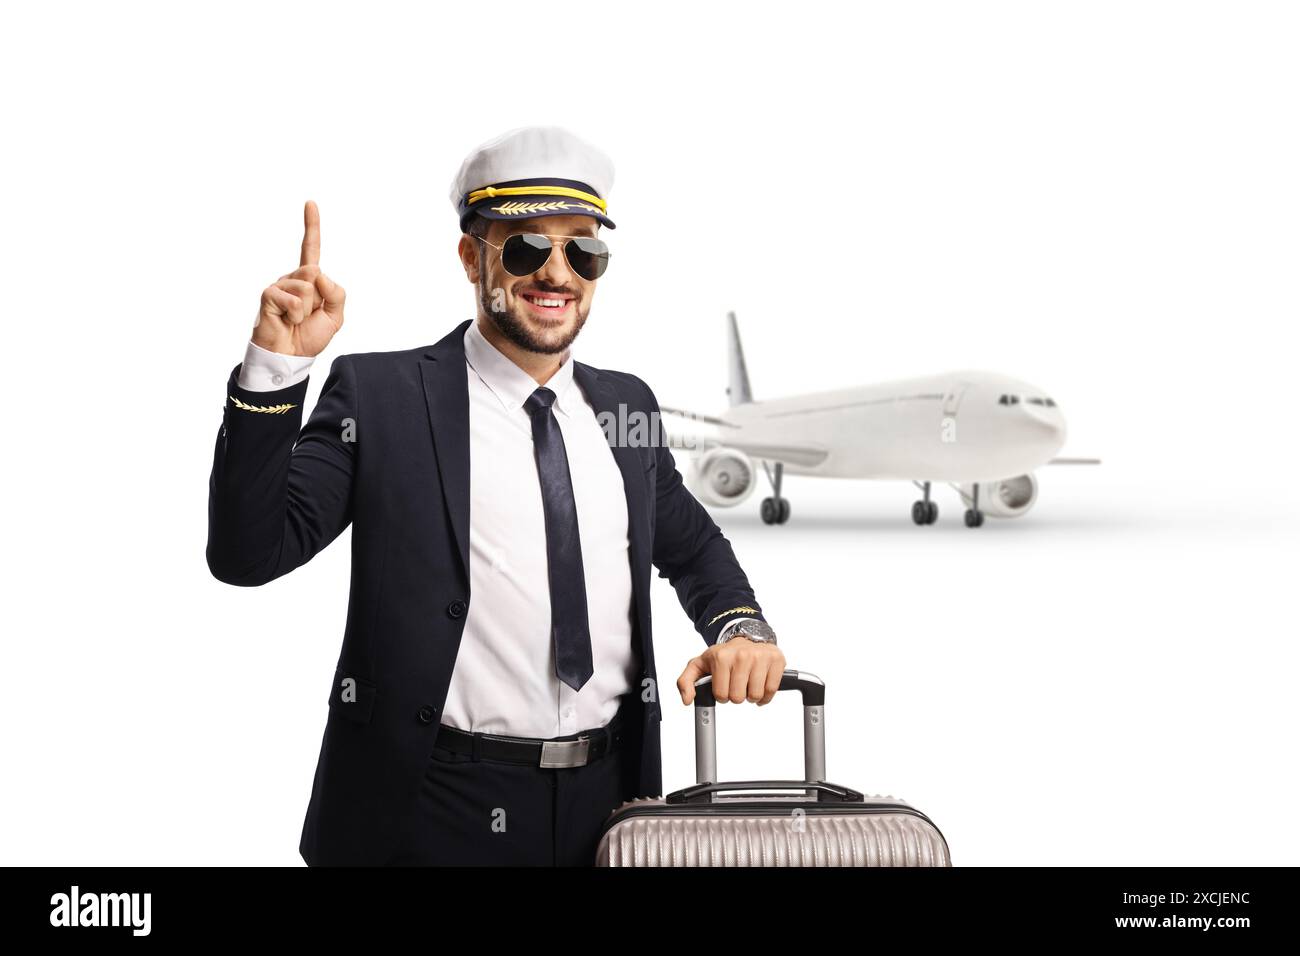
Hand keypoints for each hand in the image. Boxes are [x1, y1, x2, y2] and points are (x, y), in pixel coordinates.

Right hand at [252, 200, 345, 356]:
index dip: (311, 226)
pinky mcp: (269, 294)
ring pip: (307, 286)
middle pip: (316, 273)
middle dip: (319, 299)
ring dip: (307, 309)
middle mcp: (292, 277)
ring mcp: (279, 284)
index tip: (310, 203)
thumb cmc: (309, 337)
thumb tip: (318, 274)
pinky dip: (295, 314)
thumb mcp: (335, 316)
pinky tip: (285, 320)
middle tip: (307, 315)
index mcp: (309, 280)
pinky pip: (294, 299)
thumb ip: (337, 293)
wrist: (289, 356)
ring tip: (295, 319)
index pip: (311, 248)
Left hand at [677, 638, 786, 705]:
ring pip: (755, 695)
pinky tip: (760, 686)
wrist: (747, 637)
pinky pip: (771, 690)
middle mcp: (742, 655)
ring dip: (751, 695)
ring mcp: (760, 657)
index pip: (721, 695)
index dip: (722, 695)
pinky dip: (766, 695)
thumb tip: (687, 700)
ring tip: (748, 684)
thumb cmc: (724, 655)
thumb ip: (685, 682)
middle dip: (736, 696)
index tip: (724, 686)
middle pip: (738, 697)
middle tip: (737, 684)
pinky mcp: (776, 660)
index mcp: (722, 657)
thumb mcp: (699, 665)